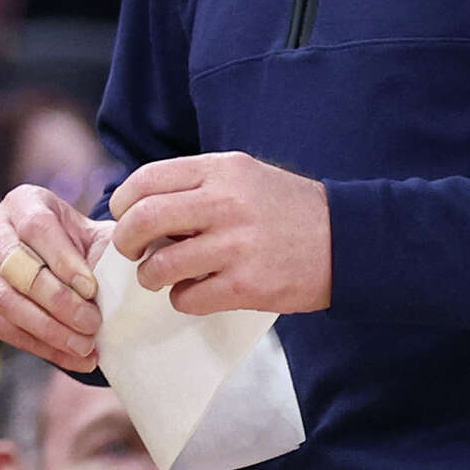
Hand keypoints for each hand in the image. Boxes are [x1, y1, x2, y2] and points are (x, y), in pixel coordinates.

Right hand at [0, 184, 110, 372]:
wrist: (50, 263)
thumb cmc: (77, 246)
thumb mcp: (95, 234)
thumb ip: (113, 245)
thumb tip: (137, 257)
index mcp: (22, 202)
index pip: (37, 228)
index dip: (64, 260)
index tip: (92, 289)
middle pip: (17, 268)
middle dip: (58, 302)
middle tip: (92, 325)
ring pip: (6, 302)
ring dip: (49, 330)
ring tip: (85, 346)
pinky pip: (3, 328)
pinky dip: (41, 347)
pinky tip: (74, 357)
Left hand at [110, 152, 330, 315]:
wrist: (346, 241)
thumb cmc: (286, 208)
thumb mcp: (243, 176)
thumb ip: (197, 185)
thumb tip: (143, 206)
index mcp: (220, 170)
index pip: (147, 179)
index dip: (124, 201)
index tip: (123, 216)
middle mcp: (225, 203)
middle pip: (145, 219)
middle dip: (126, 240)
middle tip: (131, 251)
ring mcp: (236, 246)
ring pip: (162, 265)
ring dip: (150, 276)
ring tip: (159, 277)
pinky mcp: (247, 286)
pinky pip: (189, 297)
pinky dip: (181, 299)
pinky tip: (191, 293)